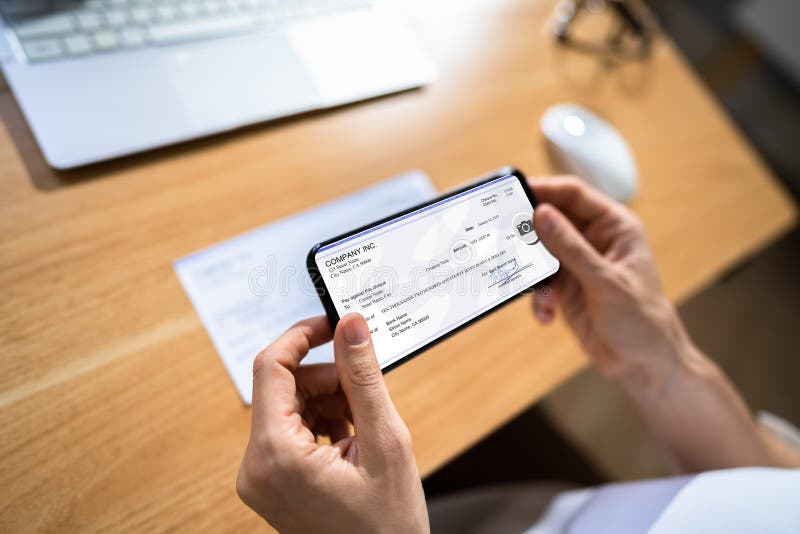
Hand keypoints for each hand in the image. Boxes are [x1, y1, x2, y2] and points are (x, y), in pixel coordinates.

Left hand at [236, 313, 428, 532]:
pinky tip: (351, 438)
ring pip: (288, 407)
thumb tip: (351, 325)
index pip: (271, 367)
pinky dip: (321, 423)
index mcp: (275, 454)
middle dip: (326, 379)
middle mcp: (256, 466)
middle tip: (365, 391)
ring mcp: (260, 477)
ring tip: (363, 423)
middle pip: (283, 387)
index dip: (302, 335)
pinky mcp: (270, 482)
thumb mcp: (384, 442)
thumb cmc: (386, 526)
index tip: (334, 324)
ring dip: (328, 402)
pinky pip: (288, 431)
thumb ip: (363, 377)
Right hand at [530, 176, 692, 386]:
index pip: (574, 195)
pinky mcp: (566, 287)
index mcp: (615, 227)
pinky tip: (548, 314)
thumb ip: (570, 247)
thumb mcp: (605, 281)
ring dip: (536, 275)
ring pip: (541, 253)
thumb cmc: (641, 320)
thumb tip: (541, 215)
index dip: (545, 190)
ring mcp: (578, 263)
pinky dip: (539, 298)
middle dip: (531, 236)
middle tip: (510, 242)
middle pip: (552, 220)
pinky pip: (540, 281)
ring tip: (545, 296)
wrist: (643, 364)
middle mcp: (595, 240)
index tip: (516, 193)